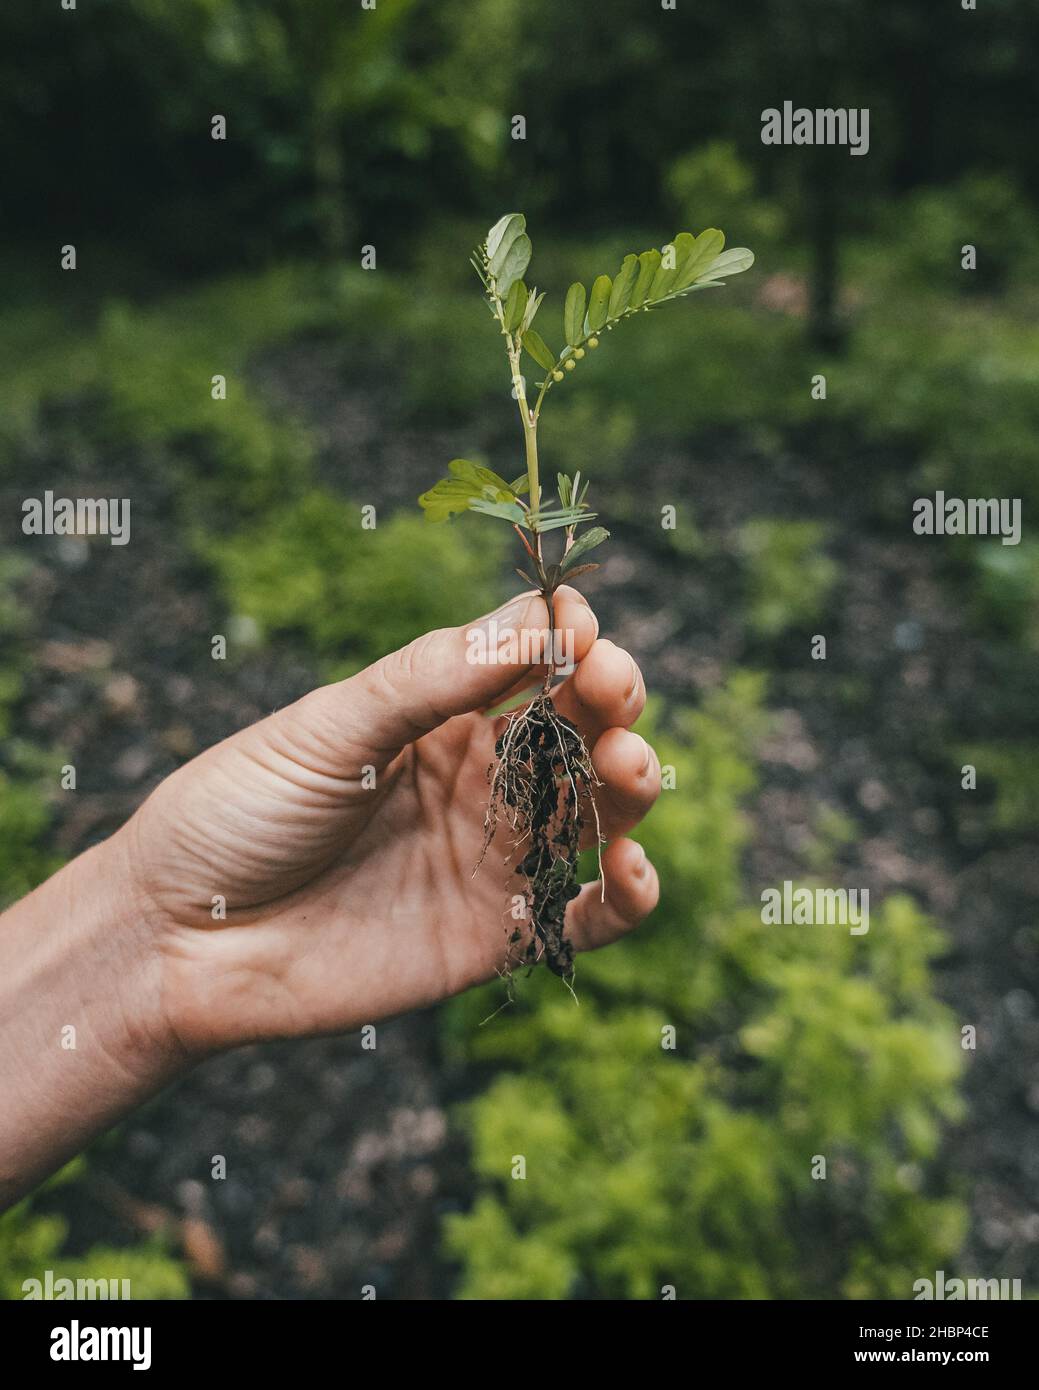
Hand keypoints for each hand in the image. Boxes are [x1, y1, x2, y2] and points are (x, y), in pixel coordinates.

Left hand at [126, 587, 660, 1051]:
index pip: (532, 663)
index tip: (578, 626)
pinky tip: (629, 865)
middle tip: (607, 688)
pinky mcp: (498, 937)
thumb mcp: (329, 729)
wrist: (177, 939)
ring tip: (625, 765)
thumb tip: (539, 612)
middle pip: (579, 731)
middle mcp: (478, 782)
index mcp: (438, 717)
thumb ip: (431, 679)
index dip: (567, 639)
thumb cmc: (239, 813)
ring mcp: (492, 858)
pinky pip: (587, 915)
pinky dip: (629, 895)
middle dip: (609, 700)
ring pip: (597, 812)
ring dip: (631, 782)